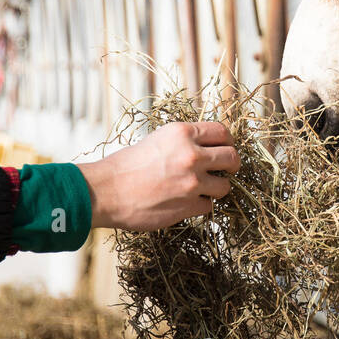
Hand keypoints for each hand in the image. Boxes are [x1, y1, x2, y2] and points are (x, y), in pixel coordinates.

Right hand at [77, 122, 239, 230]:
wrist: (106, 192)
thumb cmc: (125, 166)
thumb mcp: (157, 140)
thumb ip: (183, 141)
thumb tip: (205, 146)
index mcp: (183, 134)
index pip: (222, 132)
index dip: (228, 141)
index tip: (226, 148)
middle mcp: (192, 155)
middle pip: (232, 157)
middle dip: (232, 165)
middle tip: (226, 170)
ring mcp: (193, 182)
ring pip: (225, 185)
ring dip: (217, 188)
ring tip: (203, 189)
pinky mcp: (189, 206)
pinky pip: (209, 206)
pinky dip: (201, 205)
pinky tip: (187, 202)